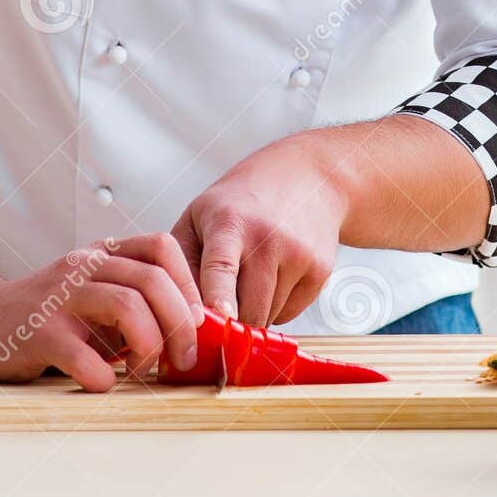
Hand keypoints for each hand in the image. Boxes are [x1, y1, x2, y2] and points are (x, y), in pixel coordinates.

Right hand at [0, 233, 203, 392]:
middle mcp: (83, 268)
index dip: (188, 285)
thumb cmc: (48, 316)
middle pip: (152, 280)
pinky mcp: (38, 335)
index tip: (195, 322)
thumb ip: (136, 301)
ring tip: (142, 369)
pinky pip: (85, 358)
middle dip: (180, 324)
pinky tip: (101, 383)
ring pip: (127, 306)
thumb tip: (193, 330)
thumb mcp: (95, 294)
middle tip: (180, 358)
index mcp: (102, 255)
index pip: (161, 246)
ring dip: (149, 346)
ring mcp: (59, 298)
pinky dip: (105, 379)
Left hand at [171, 136, 346, 328]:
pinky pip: (291, 313)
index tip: (218, 316)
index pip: (221, 266)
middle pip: (247, 308)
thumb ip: (180, 261)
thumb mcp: (200, 215)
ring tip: (250, 277)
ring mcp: (298, 255)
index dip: (219, 296)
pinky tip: (275, 275)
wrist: (308, 177)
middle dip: (230, 319)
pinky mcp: (320, 270)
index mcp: (229, 223)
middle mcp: (267, 238)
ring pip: (269, 316)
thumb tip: (176, 313)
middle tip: (220, 307)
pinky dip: (278, 307)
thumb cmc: (243, 200)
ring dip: (254, 312)